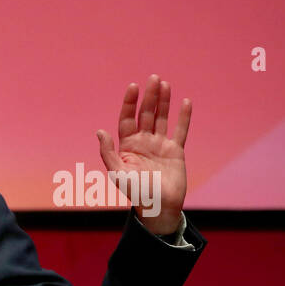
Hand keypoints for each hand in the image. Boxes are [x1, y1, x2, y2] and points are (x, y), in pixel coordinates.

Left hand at [95, 75, 191, 235]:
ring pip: (162, 118)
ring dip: (164, 102)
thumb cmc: (135, 193)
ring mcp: (160, 145)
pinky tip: (185, 101)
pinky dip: (183, 117)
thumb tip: (99, 131)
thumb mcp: (117, 173)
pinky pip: (181, 130)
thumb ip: (107, 153)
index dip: (129, 103)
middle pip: (146, 114)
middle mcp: (143, 142)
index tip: (133, 87)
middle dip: (149, 97)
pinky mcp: (176, 151)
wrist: (159, 207)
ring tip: (165, 84)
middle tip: (153, 78)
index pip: (127, 119)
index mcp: (127, 146)